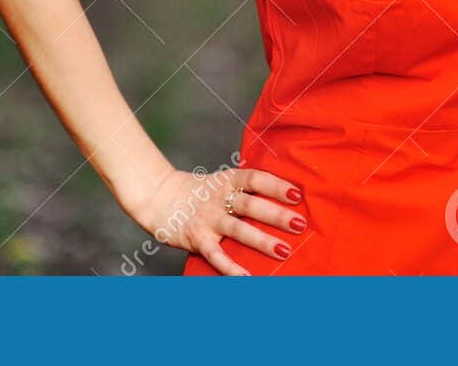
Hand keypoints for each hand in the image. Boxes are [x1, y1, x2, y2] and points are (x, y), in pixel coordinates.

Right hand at [127, 164, 305, 275]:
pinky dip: (231, 268)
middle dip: (276, 215)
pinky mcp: (196, 238)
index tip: (296, 195)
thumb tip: (283, 199)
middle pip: (250, 205)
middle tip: (299, 225)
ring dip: (262, 241)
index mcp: (227, 180)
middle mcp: (219, 198)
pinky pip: (216, 255)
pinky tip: (247, 278)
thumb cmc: (198, 192)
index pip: (255, 178)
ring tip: (283, 251)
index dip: (276, 185)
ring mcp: (207, 219)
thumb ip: (244, 190)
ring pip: (238, 230)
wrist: (158, 197)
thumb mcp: (221, 182)